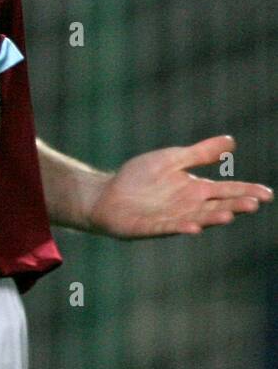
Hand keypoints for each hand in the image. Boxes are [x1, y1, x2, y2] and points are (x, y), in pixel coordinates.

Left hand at [89, 135, 272, 238]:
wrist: (106, 194)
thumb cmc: (140, 177)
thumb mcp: (171, 159)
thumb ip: (199, 153)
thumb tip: (231, 141)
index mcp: (195, 189)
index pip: (226, 190)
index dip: (246, 191)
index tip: (267, 193)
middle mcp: (189, 206)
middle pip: (217, 206)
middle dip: (234, 205)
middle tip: (253, 204)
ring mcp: (172, 218)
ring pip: (198, 218)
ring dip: (212, 218)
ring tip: (228, 215)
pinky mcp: (152, 227)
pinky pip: (169, 227)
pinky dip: (182, 227)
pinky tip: (193, 226)